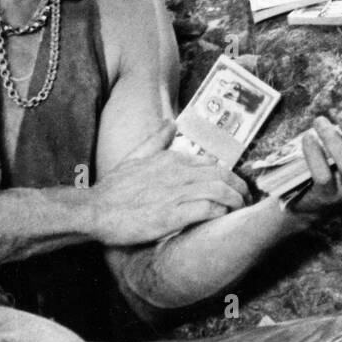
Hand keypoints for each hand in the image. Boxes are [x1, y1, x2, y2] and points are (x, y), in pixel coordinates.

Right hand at [91, 122, 250, 245]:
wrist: (94, 210)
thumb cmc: (114, 189)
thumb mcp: (135, 157)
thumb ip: (155, 141)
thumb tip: (171, 123)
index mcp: (172, 159)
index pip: (213, 165)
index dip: (229, 177)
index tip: (235, 189)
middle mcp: (178, 172)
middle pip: (223, 175)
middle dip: (240, 188)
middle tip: (246, 201)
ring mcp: (175, 192)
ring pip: (220, 190)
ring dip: (235, 201)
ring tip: (240, 210)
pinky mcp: (172, 214)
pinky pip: (208, 209)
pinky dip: (221, 212)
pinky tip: (224, 218)